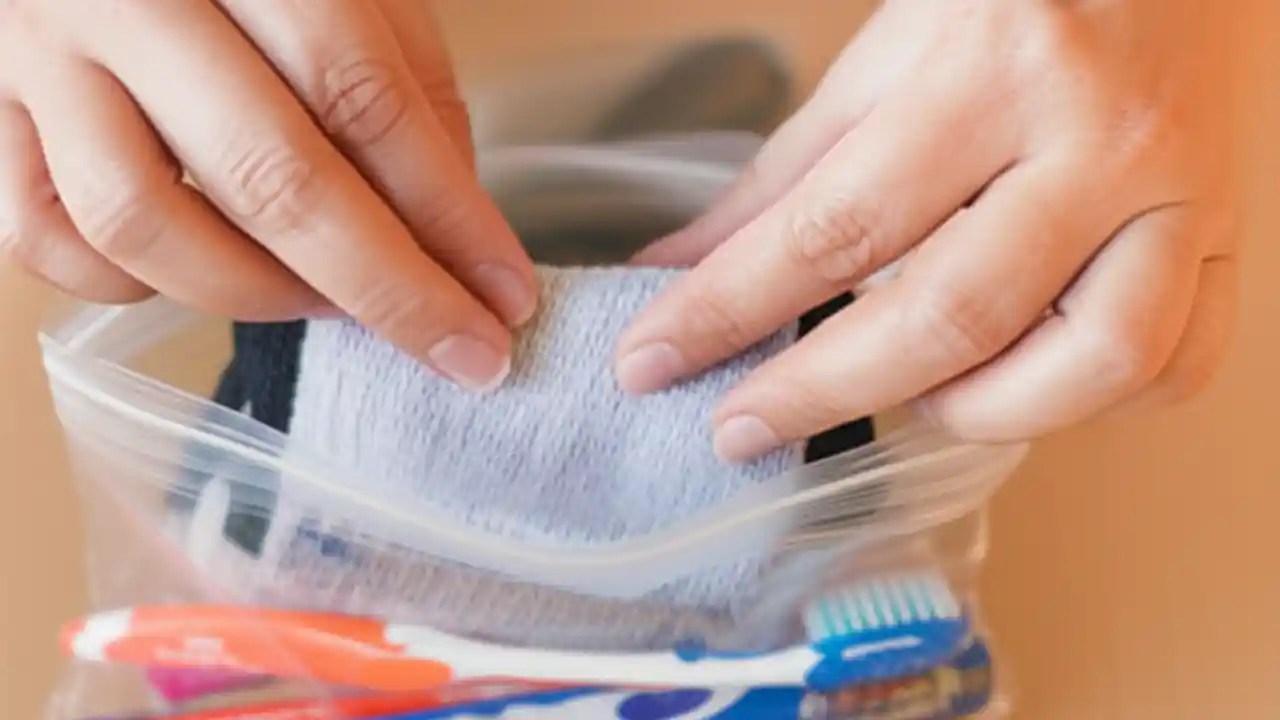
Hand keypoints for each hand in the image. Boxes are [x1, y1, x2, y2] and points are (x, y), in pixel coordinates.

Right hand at [0, 0, 535, 391]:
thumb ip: (402, 88)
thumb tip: (450, 233)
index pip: (363, 100)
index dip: (447, 215)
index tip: (503, 295)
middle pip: (267, 175)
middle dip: (385, 288)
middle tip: (460, 349)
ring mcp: (34, 54)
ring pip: (141, 225)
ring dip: (260, 297)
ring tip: (334, 304)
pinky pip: (50, 237)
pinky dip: (137, 284)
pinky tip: (209, 271)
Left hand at [617, 0, 1239, 460]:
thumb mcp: (885, 59)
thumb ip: (787, 175)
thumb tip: (683, 266)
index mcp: (994, 66)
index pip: (833, 225)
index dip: (727, 309)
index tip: (653, 361)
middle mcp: (1098, 138)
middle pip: (950, 315)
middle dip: (819, 391)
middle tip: (740, 426)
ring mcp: (1179, 196)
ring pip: (1090, 364)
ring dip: (972, 413)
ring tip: (902, 401)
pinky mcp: (1224, 240)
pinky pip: (1174, 366)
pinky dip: (1084, 407)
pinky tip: (1020, 386)